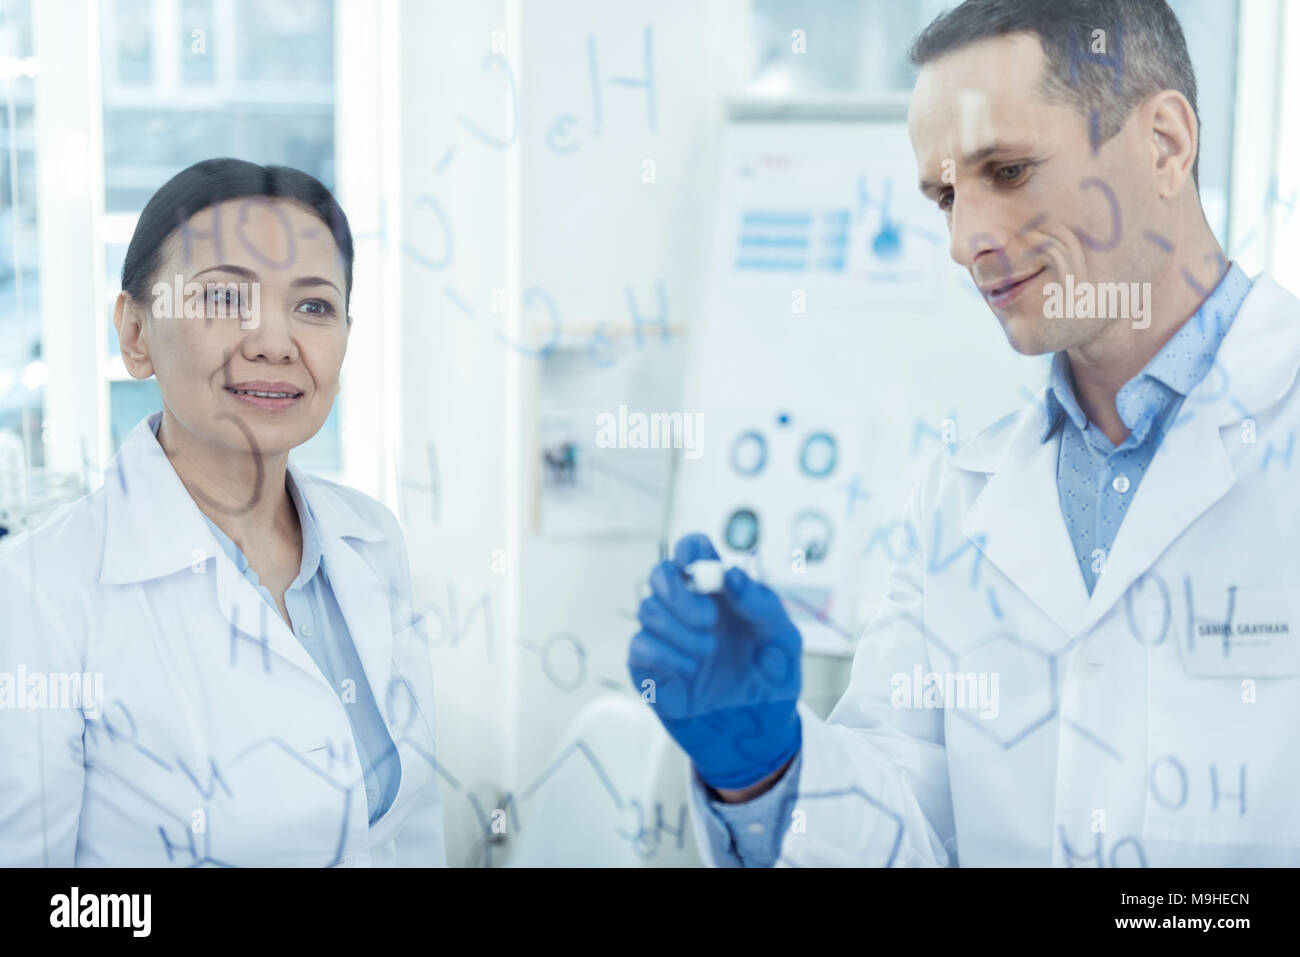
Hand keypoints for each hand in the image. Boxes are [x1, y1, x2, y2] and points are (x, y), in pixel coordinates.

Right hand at [628, 533, 801, 790]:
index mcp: (719, 593)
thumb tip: (730, 576)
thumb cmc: (771, 682)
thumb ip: (762, 604)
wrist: (757, 737)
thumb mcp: (783, 641)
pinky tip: (689, 672)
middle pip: (660, 573)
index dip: (690, 550)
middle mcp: (687, 609)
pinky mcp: (649, 669)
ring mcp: (666, 638)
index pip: (693, 550)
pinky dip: (665, 655)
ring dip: (680, 630)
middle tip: (708, 620)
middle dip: (678, 591)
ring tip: (708, 655)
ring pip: (648, 610)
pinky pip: (640, 646)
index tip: (700, 571)